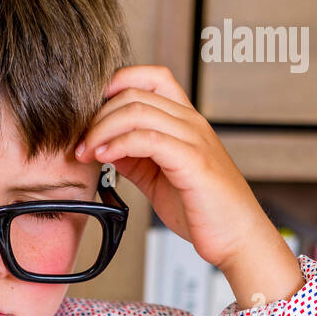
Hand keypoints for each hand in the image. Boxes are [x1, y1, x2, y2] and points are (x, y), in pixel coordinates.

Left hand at [75, 65, 303, 308]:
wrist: (237, 238)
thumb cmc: (203, 211)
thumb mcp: (159, 180)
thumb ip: (135, 160)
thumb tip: (105, 147)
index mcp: (185, 122)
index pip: (151, 77)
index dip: (117, 83)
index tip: (90, 112)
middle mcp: (191, 122)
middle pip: (136, 92)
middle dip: (98, 115)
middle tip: (79, 142)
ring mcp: (193, 139)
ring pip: (138, 110)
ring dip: (102, 129)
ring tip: (86, 151)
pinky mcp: (192, 161)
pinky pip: (148, 138)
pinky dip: (119, 144)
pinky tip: (104, 157)